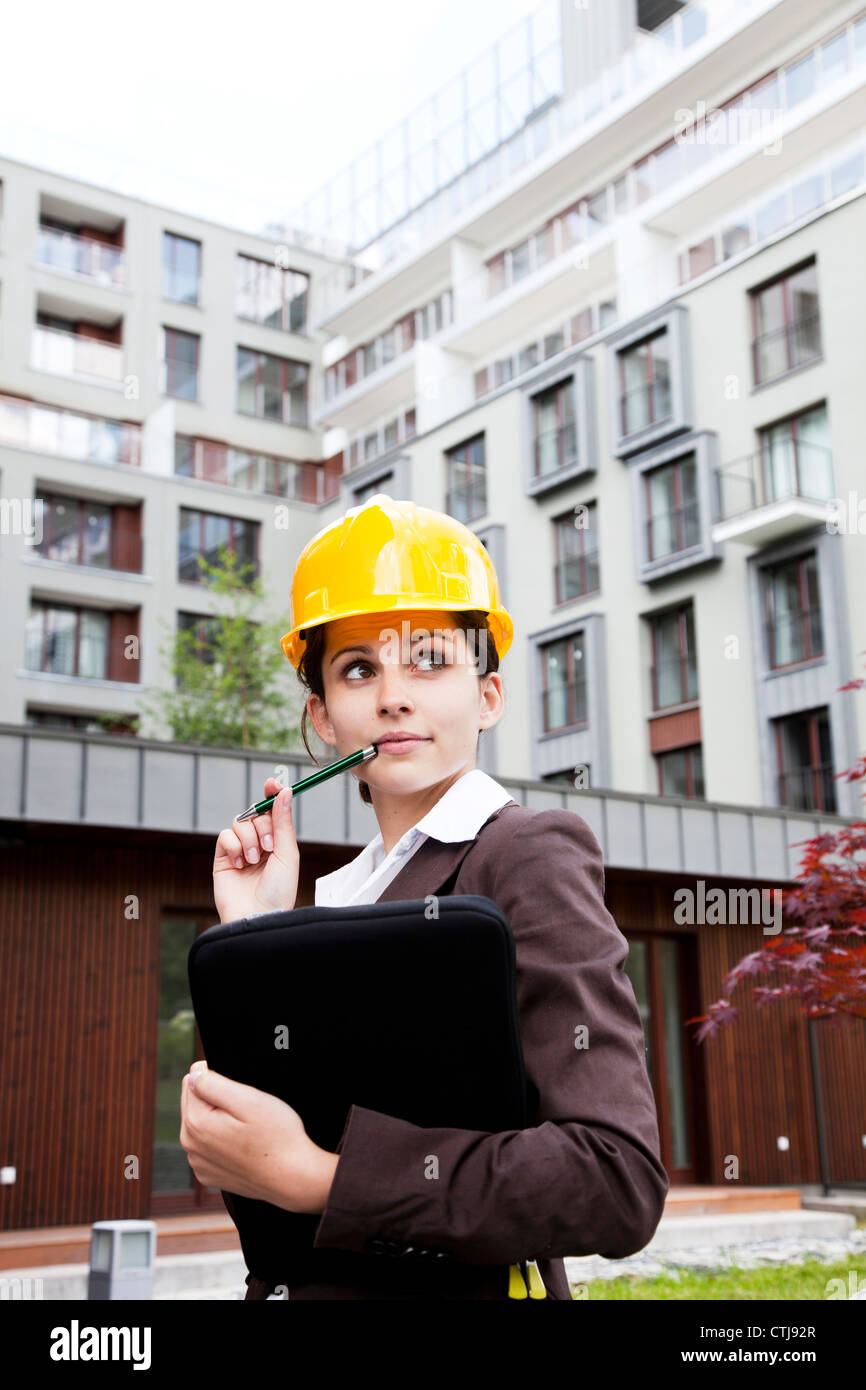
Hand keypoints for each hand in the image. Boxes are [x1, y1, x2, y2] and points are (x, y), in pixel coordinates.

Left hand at [179, 1061, 338, 1213]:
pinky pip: (208, 1145)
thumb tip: (194, 1074)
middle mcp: (191, 1146)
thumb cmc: (277, 1138)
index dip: (218, 1079)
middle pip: (194, 1103)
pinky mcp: (209, 1174)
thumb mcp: (249, 1100)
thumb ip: (213, 1083)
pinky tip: (243, 1145)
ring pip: (201, 1124)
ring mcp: (199, 1163)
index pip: (193, 1081)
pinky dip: (222, 1140)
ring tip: (247, 1129)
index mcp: (196, 1123)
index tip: (239, 1094)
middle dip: (217, 1100)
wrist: (292, 1178)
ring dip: (218, 1119)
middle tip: (246, 1112)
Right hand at [213, 777, 299, 923]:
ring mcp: (240, 850)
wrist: (258, 915)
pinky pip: (225, 836)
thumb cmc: (279, 890)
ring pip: (240, 822)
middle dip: (263, 826)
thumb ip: (283, 822)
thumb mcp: (288, 853)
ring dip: (249, 838)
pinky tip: (239, 864)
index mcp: (278, 842)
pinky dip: (233, 845)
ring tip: (254, 860)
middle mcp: (259, 844)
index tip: (272, 783)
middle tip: (269, 847)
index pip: (273, 811)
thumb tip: (284, 792)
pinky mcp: (223, 858)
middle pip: (256, 814)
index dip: (272, 795)